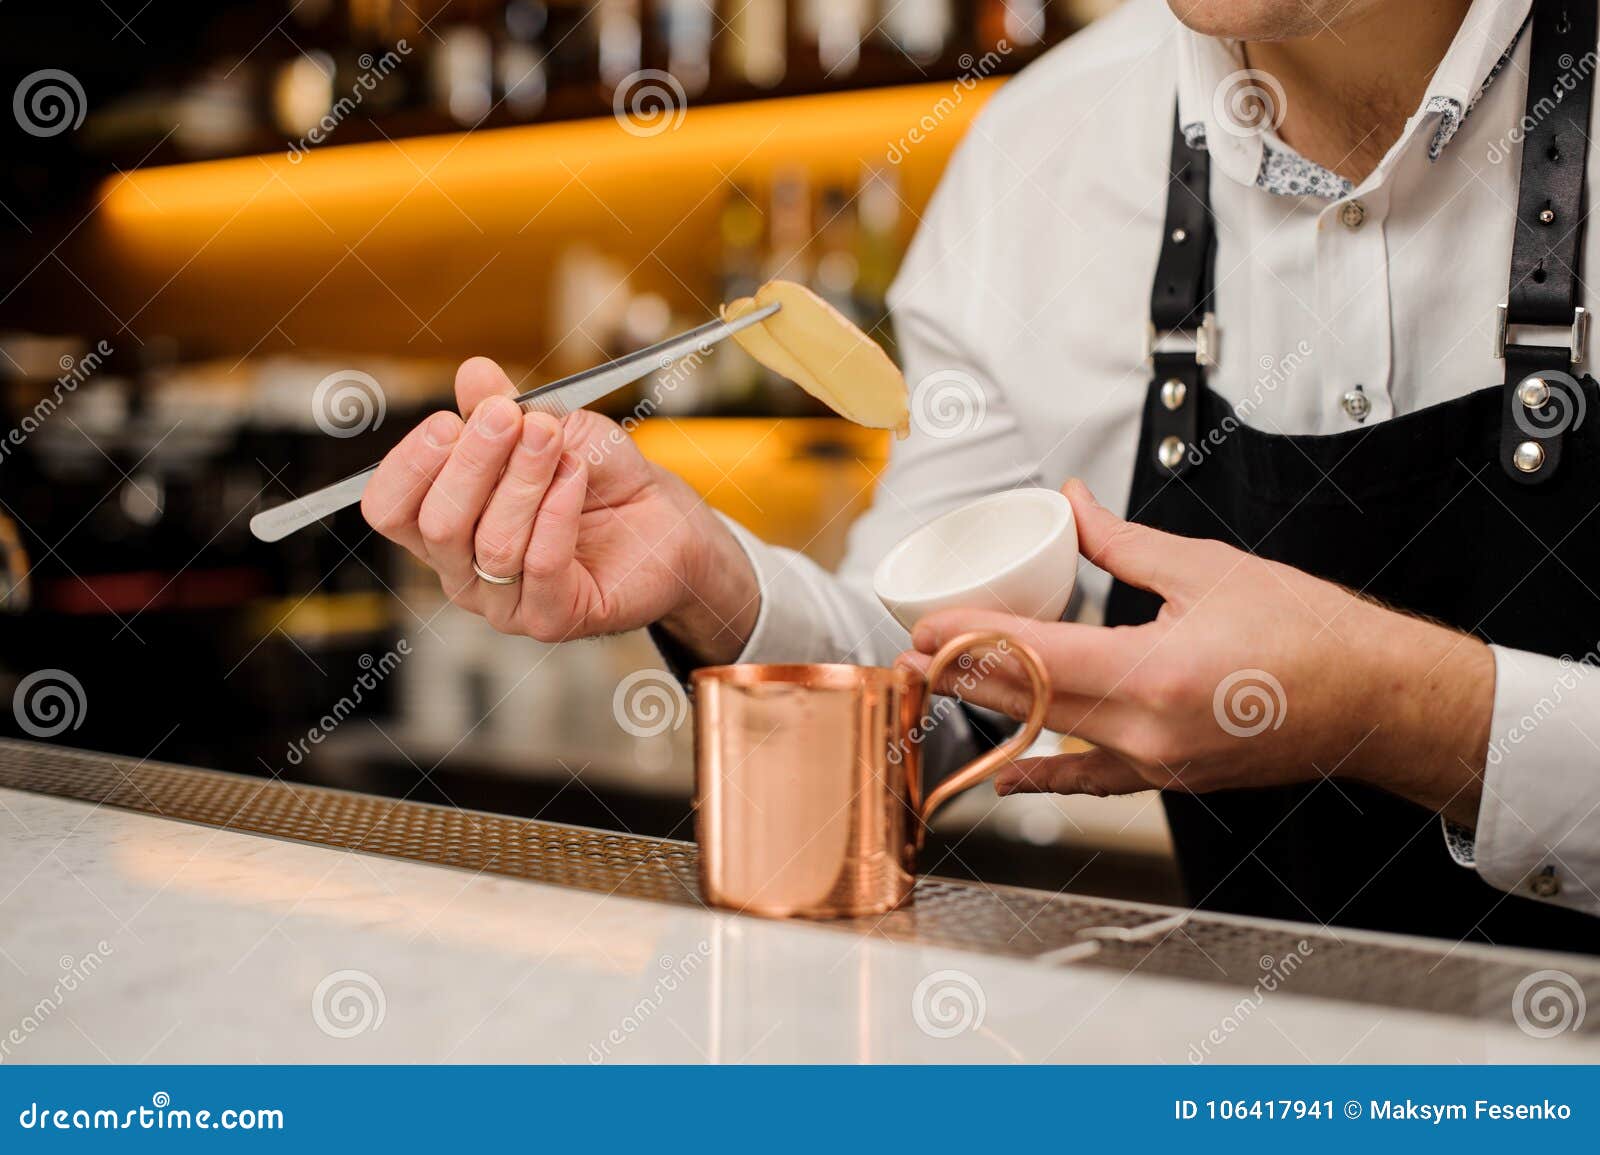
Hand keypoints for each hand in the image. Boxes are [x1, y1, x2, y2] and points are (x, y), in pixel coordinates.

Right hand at [361, 357, 758, 660]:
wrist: (663, 518)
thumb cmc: (598, 477)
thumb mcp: (548, 426)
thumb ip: (503, 406)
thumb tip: (474, 372)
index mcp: (443, 525)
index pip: (390, 508)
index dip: (411, 465)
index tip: (450, 420)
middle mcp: (462, 572)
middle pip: (437, 524)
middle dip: (473, 462)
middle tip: (508, 417)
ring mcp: (503, 603)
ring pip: (491, 543)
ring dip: (524, 480)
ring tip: (553, 438)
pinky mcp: (551, 618)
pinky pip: (539, 565)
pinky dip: (556, 514)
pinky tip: (574, 477)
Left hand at [897, 480, 1493, 825]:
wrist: (1380, 703)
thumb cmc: (1314, 637)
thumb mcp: (1207, 571)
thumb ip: (1123, 542)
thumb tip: (1071, 505)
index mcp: (1156, 673)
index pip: (1036, 656)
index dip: (971, 638)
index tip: (926, 623)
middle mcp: (1149, 732)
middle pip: (1028, 702)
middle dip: (961, 673)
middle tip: (909, 650)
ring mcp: (1157, 765)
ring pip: (1051, 736)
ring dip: (993, 709)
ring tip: (941, 684)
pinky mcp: (1170, 779)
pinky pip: (1093, 781)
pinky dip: (1047, 775)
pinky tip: (1007, 773)